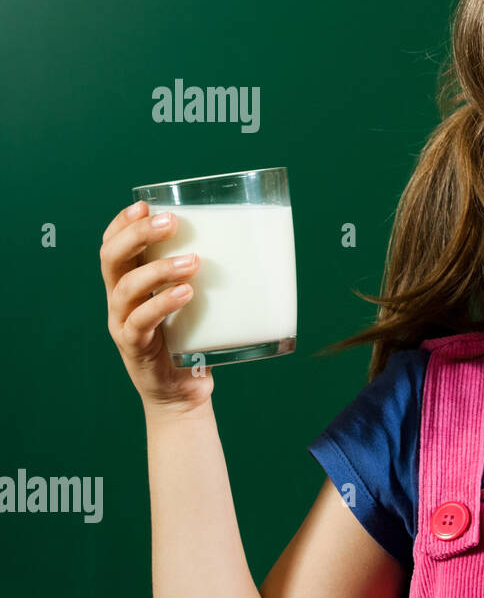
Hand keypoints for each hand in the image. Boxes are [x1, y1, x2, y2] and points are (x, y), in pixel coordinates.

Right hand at [101, 200, 213, 416]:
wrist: (184, 394)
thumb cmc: (193, 340)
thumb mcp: (197, 302)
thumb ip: (207, 276)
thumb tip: (258, 244)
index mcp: (128, 283)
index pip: (113, 245)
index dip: (123, 222)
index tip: (145, 203)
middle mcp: (119, 300)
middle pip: (111, 259)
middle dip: (137, 234)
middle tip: (170, 222)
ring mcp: (122, 324)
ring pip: (125, 288)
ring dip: (158, 269)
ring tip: (192, 261)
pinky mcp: (134, 348)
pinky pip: (140, 322)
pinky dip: (162, 304)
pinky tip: (185, 293)